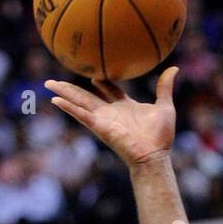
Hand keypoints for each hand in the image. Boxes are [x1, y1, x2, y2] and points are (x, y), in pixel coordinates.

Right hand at [45, 66, 177, 167]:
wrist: (154, 155)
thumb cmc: (161, 136)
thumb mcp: (165, 107)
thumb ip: (164, 88)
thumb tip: (174, 68)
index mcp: (125, 106)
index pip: (110, 91)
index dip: (103, 82)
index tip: (95, 74)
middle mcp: (111, 112)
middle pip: (88, 96)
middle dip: (74, 87)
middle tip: (61, 78)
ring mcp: (103, 119)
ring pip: (80, 102)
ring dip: (64, 93)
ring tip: (48, 83)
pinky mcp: (99, 126)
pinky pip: (81, 115)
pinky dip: (69, 107)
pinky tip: (55, 100)